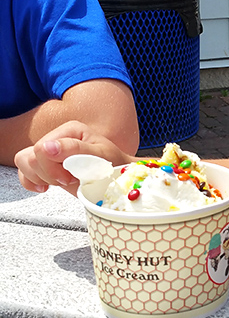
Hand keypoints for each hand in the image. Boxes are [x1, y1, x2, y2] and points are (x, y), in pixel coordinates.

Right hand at [14, 122, 134, 194]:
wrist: (117, 177)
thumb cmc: (112, 165)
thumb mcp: (100, 156)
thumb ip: (74, 150)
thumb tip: (46, 147)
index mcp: (69, 130)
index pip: (41, 148)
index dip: (53, 168)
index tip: (72, 176)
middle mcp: (56, 137)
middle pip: (30, 157)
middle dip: (48, 174)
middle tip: (70, 179)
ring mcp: (49, 151)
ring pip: (23, 163)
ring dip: (41, 178)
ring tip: (62, 181)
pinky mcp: (45, 165)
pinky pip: (23, 172)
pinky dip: (32, 183)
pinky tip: (47, 187)